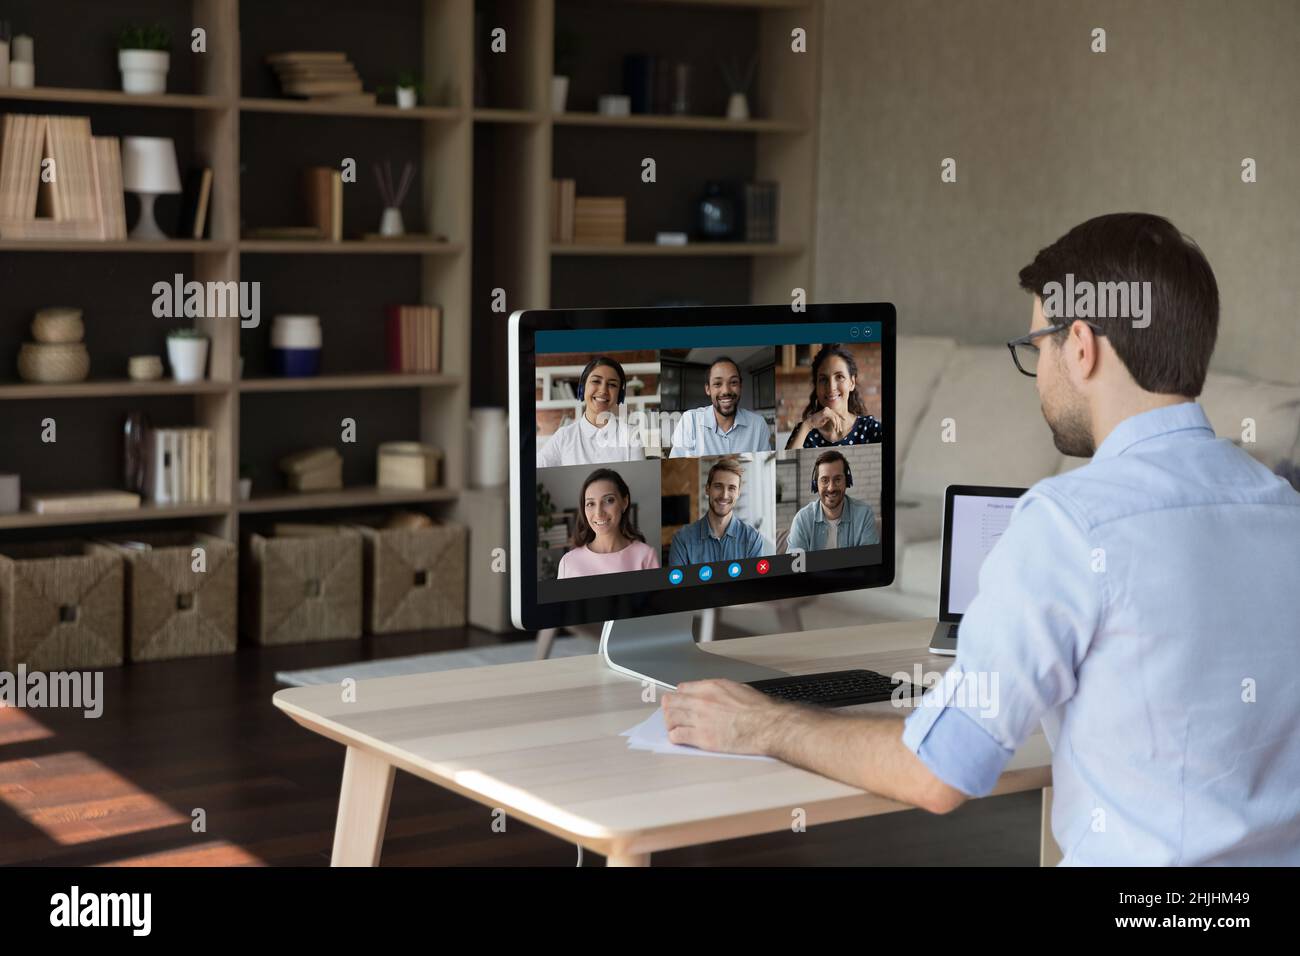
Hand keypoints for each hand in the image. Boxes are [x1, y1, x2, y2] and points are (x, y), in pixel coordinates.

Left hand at [661, 679, 785, 754]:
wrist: (768, 726)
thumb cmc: (760, 710)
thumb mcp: (738, 689)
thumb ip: (720, 690)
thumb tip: (714, 694)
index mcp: (711, 687)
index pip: (682, 688)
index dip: (679, 696)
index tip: (679, 701)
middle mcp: (702, 701)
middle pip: (672, 702)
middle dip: (669, 708)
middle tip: (670, 714)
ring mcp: (700, 719)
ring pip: (671, 718)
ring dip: (670, 723)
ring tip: (672, 727)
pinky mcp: (702, 738)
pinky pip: (678, 736)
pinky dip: (675, 737)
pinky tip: (678, 738)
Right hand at [808, 406, 849, 437]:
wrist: (810, 423)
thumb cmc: (817, 423)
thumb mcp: (826, 420)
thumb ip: (831, 419)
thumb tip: (837, 421)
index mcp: (828, 410)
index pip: (836, 412)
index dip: (841, 416)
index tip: (845, 419)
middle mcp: (828, 408)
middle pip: (837, 416)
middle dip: (839, 423)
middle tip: (840, 430)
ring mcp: (826, 410)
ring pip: (835, 417)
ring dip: (837, 424)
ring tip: (837, 430)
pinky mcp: (825, 413)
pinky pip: (833, 418)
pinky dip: (834, 423)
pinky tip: (834, 427)